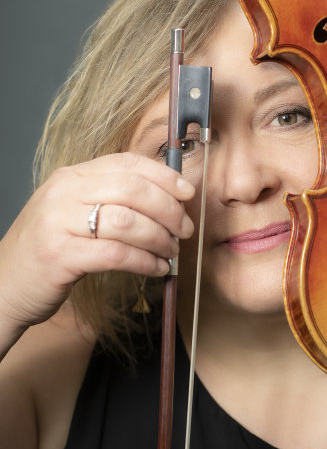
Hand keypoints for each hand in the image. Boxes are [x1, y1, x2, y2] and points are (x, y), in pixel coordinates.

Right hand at [0, 153, 194, 344]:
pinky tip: (156, 269)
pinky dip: (145, 261)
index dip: (164, 176)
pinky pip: (116, 254)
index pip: (126, 163)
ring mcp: (58, 224)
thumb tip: (166, 199)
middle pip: (132, 190)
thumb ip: (110, 199)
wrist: (4, 286)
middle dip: (168, 209)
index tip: (187, 192)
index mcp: (71, 177)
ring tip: (171, 251)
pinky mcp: (60, 256)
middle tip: (185, 228)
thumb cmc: (48, 250)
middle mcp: (63, 194)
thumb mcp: (73, 212)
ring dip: (159, 238)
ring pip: (128, 221)